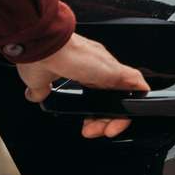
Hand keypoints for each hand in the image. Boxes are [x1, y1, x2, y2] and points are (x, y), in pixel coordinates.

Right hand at [18, 33, 149, 139]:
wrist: (45, 43)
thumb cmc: (41, 56)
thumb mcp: (39, 80)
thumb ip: (41, 89)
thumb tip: (36, 93)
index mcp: (81, 70)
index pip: (95, 97)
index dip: (92, 115)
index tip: (85, 126)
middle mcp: (97, 68)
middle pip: (110, 99)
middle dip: (104, 120)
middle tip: (93, 130)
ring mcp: (108, 69)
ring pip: (123, 95)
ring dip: (118, 116)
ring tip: (109, 130)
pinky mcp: (115, 70)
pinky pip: (137, 84)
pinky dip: (139, 96)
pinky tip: (136, 109)